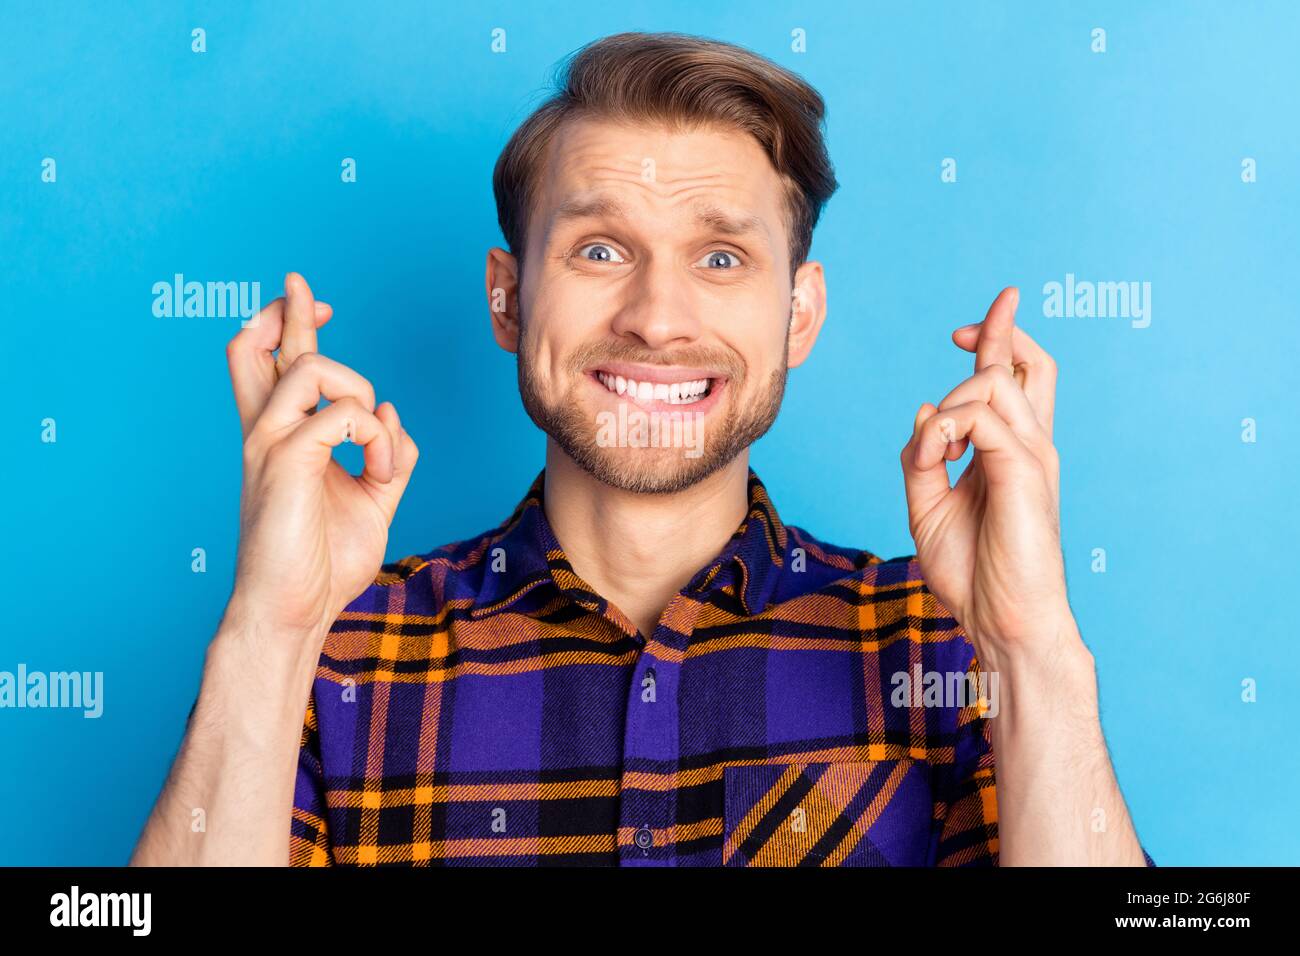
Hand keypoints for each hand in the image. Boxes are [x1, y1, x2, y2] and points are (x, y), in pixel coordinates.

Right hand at [225, 272, 419, 641]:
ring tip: (378, 453)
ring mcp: (270, 444)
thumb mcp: (372, 499)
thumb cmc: (322, 562)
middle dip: (290, 313)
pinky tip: (381, 476)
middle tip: (315, 300)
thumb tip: (391, 411)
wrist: (294, 611)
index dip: (288, 325)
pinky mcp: (286, 461)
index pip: (269, 366)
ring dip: (364, 397)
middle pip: (257, 347)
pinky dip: (378, 440)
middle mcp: (266, 433)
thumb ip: (385, 454)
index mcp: (281, 440)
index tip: (317, 309)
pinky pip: (345, 416)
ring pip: (314, 369)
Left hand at [900, 287, 1073, 671]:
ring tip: (935, 455)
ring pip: (992, 384)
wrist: (1002, 621)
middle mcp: (1028, 447)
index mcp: (1009, 453)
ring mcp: (1031, 456)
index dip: (998, 340)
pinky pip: (980, 419)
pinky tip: (937, 461)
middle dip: (994, 333)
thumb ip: (923, 458)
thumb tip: (926, 410)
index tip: (964, 329)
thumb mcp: (927, 507)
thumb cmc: (973, 572)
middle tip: (958, 333)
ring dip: (947, 407)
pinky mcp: (1024, 472)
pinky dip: (944, 431)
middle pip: (1022, 366)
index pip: (1017, 379)